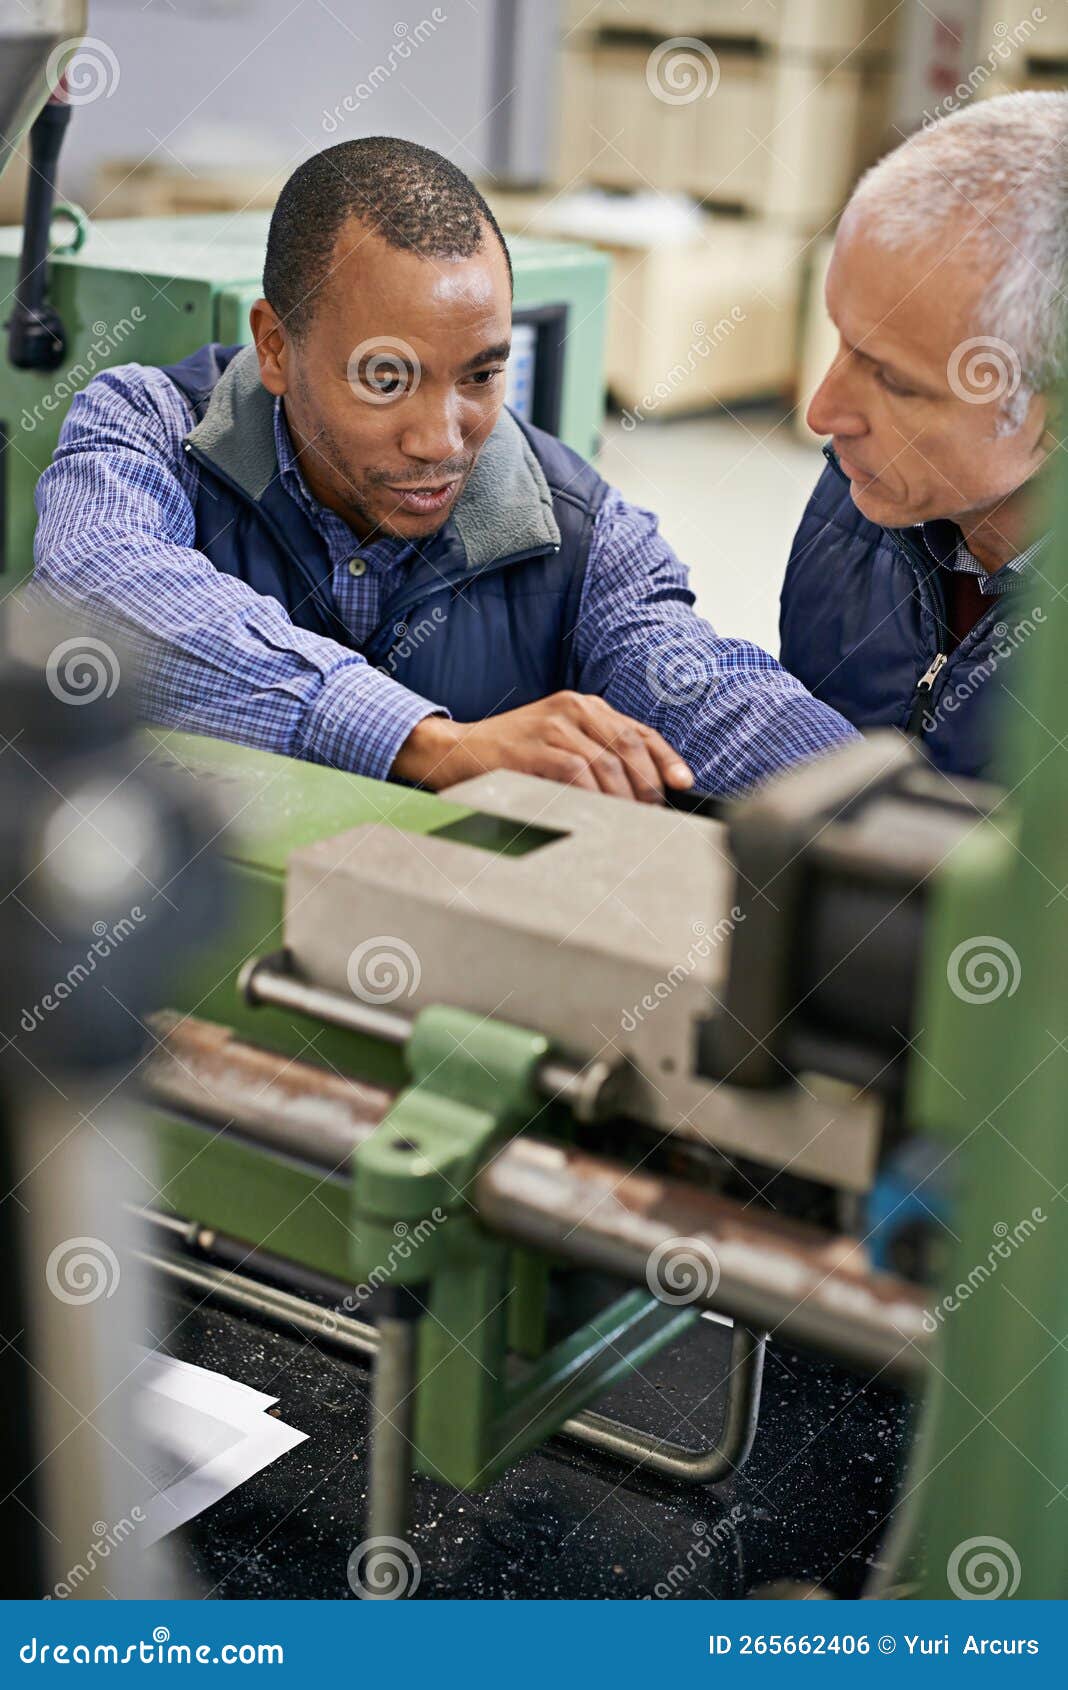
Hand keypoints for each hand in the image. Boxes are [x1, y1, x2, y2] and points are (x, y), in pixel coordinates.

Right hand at [392, 692, 693, 802]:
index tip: (682, 783)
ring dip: (623, 797)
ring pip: (606, 762)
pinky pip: (576, 772)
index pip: (638, 730)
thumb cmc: (511, 755)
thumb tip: (641, 788)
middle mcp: (572, 708)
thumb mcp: (558, 742)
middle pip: (628, 745)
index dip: (665, 758)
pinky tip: (599, 814)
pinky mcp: (532, 748)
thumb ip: (595, 753)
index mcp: (583, 706)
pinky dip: (593, 796)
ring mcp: (552, 726)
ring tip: (629, 821)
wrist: (456, 752)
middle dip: (647, 783)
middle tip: (653, 813)